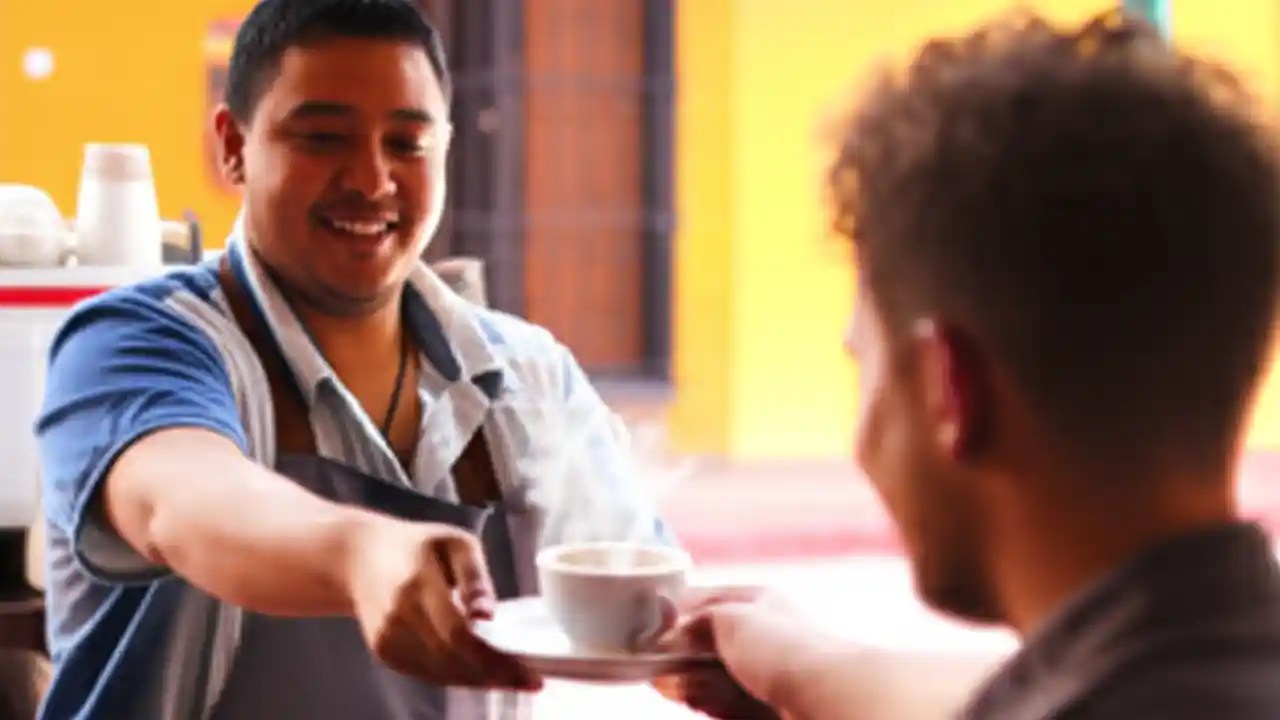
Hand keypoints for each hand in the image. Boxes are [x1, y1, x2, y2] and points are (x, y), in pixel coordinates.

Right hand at [345, 518, 540, 690]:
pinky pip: (426, 673)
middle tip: (529, 680)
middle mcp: (399, 615)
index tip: (528, 672)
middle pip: (451, 660)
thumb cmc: (418, 545)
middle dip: (494, 675)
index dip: (493, 659)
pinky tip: (480, 673)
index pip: (458, 635)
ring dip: (478, 680)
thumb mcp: (455, 543)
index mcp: (419, 583)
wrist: (360, 556)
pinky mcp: (383, 651)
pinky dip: (455, 677)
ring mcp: (387, 637)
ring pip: (440, 673)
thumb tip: (489, 617)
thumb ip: (476, 578)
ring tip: (511, 678)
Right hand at [653, 586, 786, 718]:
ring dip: (685, 676)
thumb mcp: (730, 617)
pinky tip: (676, 692)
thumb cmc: (782, 647)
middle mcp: (766, 636)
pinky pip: (726, 701)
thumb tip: (672, 633)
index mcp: (762, 603)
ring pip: (716, 674)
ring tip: (658, 679)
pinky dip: (701, 697)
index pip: (713, 599)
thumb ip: (697, 620)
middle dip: (681, 650)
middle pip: (712, 642)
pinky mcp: (767, 709)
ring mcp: (767, 676)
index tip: (650, 623)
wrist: (829, 698)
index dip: (680, 610)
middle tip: (650, 657)